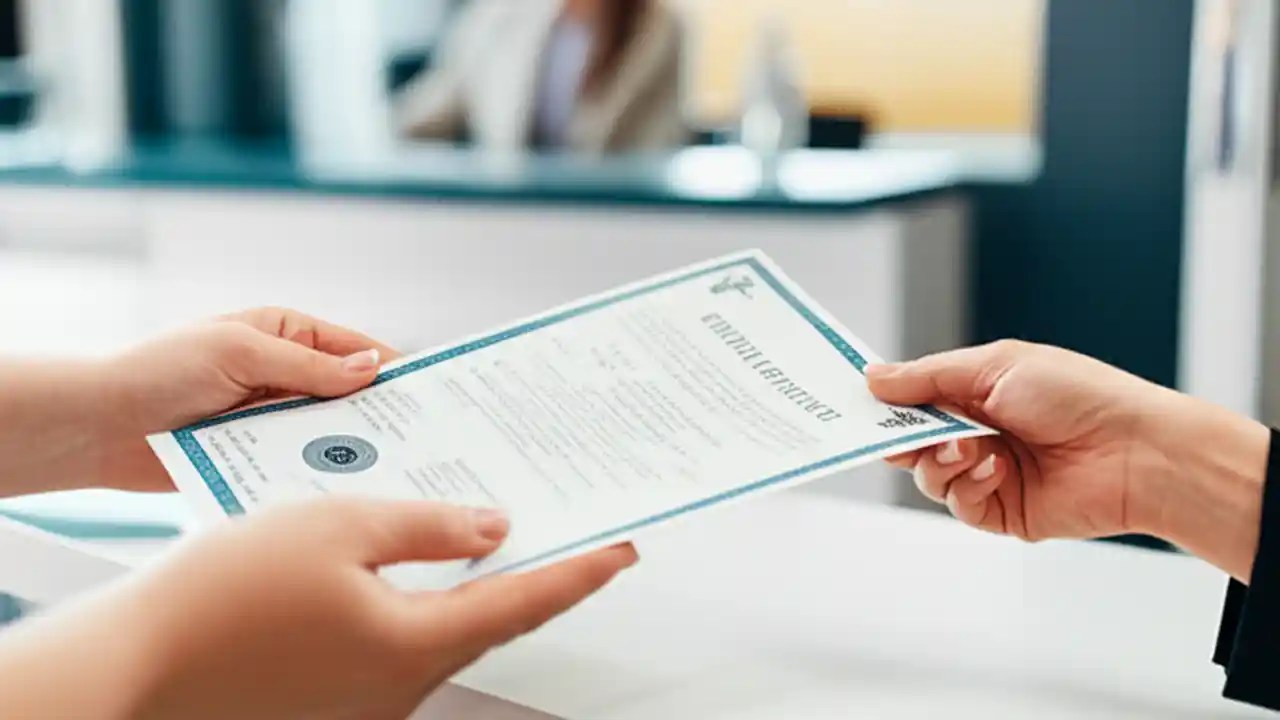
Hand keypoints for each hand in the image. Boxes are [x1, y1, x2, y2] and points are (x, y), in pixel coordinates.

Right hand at [0, 500, 637, 719]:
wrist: (133, 666)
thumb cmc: (219, 599)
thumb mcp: (335, 530)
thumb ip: (425, 527)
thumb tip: (490, 528)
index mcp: (412, 645)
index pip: (526, 603)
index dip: (582, 571)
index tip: (623, 548)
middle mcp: (399, 687)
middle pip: (488, 622)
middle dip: (531, 575)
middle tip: (564, 530)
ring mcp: (366, 701)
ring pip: (438, 633)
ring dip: (466, 587)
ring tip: (482, 531)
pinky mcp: (334, 701)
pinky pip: (394, 645)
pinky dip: (414, 605)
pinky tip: (400, 568)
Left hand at [97, 307, 398, 491]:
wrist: (99, 428)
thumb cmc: (158, 372)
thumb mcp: (239, 353)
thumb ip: (306, 366)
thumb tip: (370, 368)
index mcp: (285, 334)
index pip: (356, 348)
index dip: (394, 369)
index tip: (431, 393)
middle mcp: (285, 375)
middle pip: (350, 395)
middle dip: (381, 414)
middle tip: (424, 439)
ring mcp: (273, 418)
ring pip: (328, 433)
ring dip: (351, 448)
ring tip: (392, 469)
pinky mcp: (258, 455)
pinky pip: (299, 463)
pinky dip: (319, 473)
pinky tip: (343, 490)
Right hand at [866, 341, 1268, 577]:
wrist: (1135, 451)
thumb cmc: (1080, 396)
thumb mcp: (994, 365)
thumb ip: (928, 376)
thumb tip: (874, 378)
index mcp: (977, 392)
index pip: (914, 399)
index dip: (884, 403)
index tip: (856, 405)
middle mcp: (978, 432)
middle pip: (911, 441)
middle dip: (903, 437)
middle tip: (901, 433)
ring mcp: (988, 472)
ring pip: (927, 475)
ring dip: (941, 462)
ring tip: (971, 448)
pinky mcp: (1001, 510)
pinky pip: (958, 504)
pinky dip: (968, 486)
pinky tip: (997, 471)